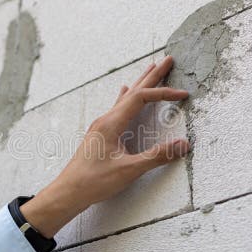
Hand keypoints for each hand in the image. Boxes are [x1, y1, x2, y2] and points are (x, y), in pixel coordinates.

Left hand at [21, 56, 189, 237]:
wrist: (68, 192)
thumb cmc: (94, 181)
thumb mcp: (129, 169)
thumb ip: (157, 156)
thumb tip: (183, 145)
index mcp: (112, 123)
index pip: (142, 98)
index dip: (164, 93)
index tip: (183, 95)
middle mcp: (106, 119)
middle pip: (133, 90)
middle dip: (153, 75)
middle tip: (168, 60)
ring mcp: (102, 125)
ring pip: (125, 97)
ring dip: (141, 83)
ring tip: (151, 69)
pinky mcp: (101, 133)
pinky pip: (118, 107)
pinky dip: (127, 96)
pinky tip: (124, 90)